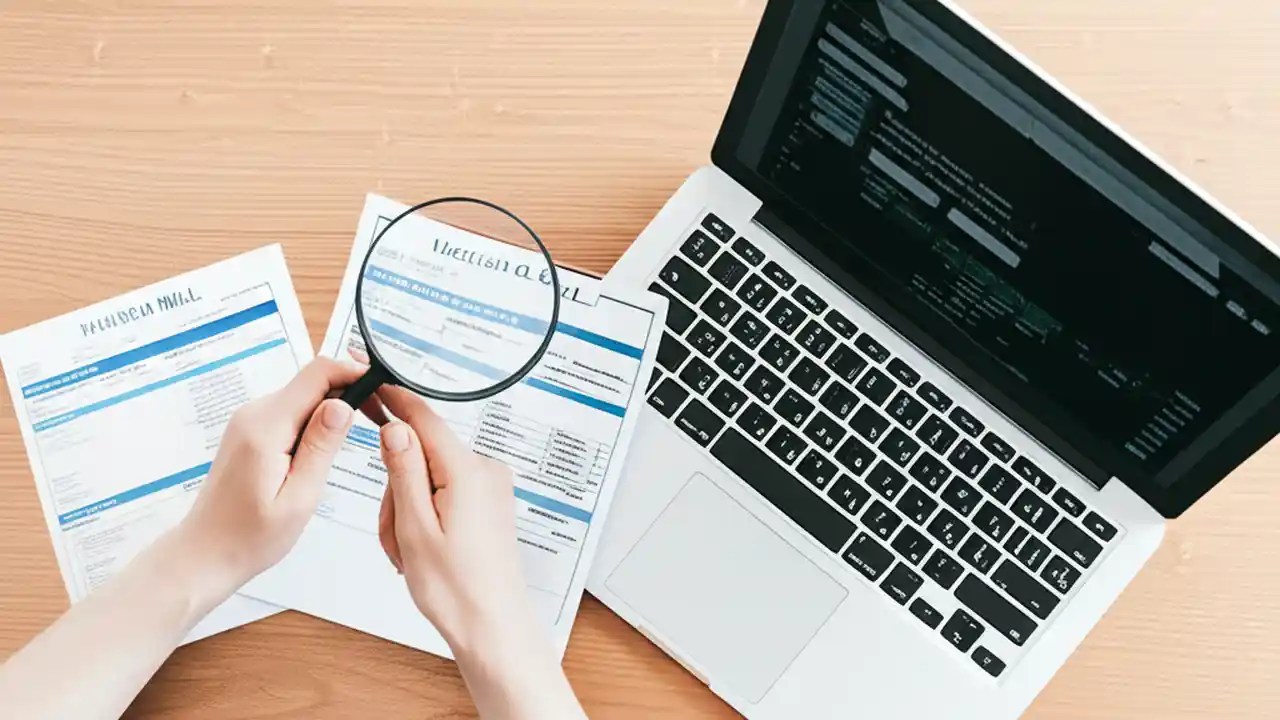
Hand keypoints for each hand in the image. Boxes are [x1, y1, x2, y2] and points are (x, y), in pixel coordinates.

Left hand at [175, 358, 362, 594]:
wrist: (206, 553)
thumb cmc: (251, 537)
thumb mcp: (299, 498)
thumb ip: (321, 447)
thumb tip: (342, 403)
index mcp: (266, 428)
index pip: (317, 374)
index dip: (353, 371)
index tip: (382, 386)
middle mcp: (254, 414)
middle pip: (312, 381)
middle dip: (349, 390)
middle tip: (380, 417)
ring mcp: (250, 420)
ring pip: (304, 395)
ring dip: (333, 407)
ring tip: (357, 437)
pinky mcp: (251, 431)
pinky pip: (291, 411)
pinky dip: (316, 420)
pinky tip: (327, 447)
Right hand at [373, 385, 533, 652]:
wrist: (493, 626)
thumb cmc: (457, 590)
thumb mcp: (415, 528)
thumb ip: (404, 472)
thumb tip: (396, 427)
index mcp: (468, 472)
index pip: (424, 420)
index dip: (394, 402)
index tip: (371, 386)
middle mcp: (486, 472)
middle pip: (421, 456)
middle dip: (397, 492)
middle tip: (395, 537)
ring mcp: (490, 488)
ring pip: (428, 479)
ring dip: (408, 511)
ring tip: (409, 553)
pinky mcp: (489, 503)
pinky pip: (444, 493)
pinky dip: (425, 516)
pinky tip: (422, 550)